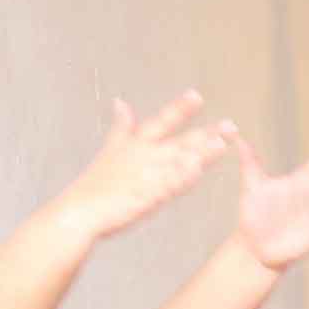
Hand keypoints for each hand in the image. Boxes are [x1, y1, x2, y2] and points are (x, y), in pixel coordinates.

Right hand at [58, 93, 230, 239]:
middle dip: (205, 133)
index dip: (179, 108)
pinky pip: (167, 185)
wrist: (77, 212)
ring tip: (222, 143)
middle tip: (231, 124)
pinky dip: (181, 176)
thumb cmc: (95, 185)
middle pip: (179, 141)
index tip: (197, 95)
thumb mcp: (110, 149)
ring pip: (178, 161)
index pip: (160, 122)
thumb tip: (121, 102)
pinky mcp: (143, 196)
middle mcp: (141, 156)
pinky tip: (197, 170)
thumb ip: (122, 128)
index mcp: (133, 144)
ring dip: (201, 152)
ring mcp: (143, 175)